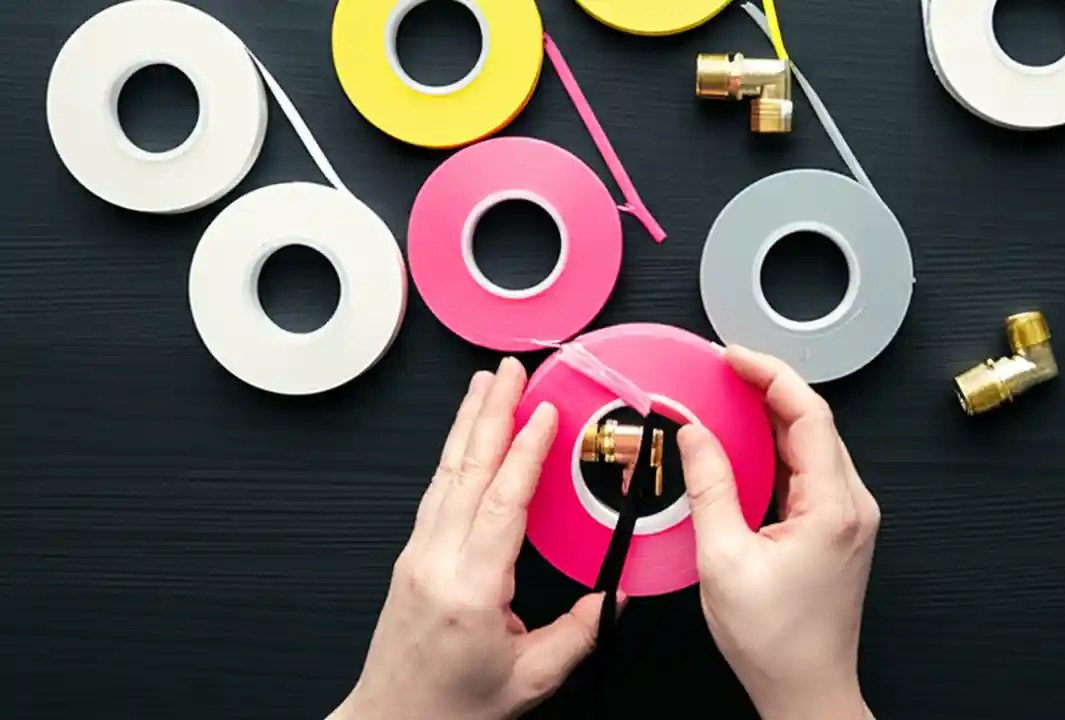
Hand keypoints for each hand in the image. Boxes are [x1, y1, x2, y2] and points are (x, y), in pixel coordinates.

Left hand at [331, 358, 608, 719]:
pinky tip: (465, 436)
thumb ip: (578, 632)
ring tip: (485, 384)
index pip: (502, 503)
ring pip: (446, 473)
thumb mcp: (532, 679)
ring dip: (468, 422)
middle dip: (490, 411)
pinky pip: (436, 491)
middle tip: (509, 370)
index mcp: (471, 589)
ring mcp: (418, 554)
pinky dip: (454, 453)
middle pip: (467, 470)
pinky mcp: (412, 556)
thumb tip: (611, 596)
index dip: (525, 452)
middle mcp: (437, 562)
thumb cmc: (451, 708)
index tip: (542, 412)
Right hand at [677, 347, 878, 719]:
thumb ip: (709, 487)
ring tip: (728, 399)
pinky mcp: (836, 529)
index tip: (734, 356)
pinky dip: (776, 450)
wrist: (806, 689)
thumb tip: (693, 434)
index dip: (770, 374)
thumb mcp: (724, 559)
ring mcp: (848, 518)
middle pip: (814, 423)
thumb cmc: (775, 641)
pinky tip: (745, 446)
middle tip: (723, 371)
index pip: (809, 414)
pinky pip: (808, 472)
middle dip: (768, 388)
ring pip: (812, 446)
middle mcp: (851, 506)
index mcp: (833, 508)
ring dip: (771, 418)